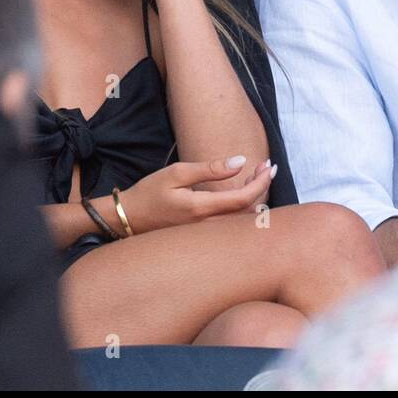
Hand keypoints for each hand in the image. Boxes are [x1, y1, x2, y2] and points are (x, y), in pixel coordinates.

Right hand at [119, 155, 273, 233]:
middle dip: (262, 187)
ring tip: (257, 175)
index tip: (268, 166)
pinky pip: (231, 223)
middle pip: (248, 211)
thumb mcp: (177, 173)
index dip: (261, 182)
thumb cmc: (150, 193)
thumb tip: (240, 162)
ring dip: (254, 196)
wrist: (128, 218)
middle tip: (266, 166)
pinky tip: (242, 191)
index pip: (244, 199)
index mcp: (201, 209)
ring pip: (241, 219)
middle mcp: (208, 226)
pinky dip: (243, 205)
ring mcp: (205, 234)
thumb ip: (210, 169)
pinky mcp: (203, 235)